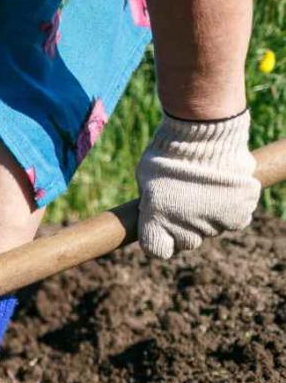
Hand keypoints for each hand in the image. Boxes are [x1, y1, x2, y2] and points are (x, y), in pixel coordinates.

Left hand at [137, 110, 260, 258]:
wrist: (202, 132)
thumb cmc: (167, 151)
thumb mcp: (145, 178)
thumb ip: (150, 202)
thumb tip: (153, 211)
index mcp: (156, 224)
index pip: (159, 250)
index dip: (162, 239)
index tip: (163, 224)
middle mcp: (183, 230)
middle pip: (188, 241)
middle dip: (186, 226)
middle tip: (188, 201)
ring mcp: (213, 223)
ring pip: (213, 229)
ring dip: (210, 214)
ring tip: (208, 188)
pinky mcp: (238, 211)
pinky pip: (237, 219)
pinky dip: (233, 208)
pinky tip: (227, 191)